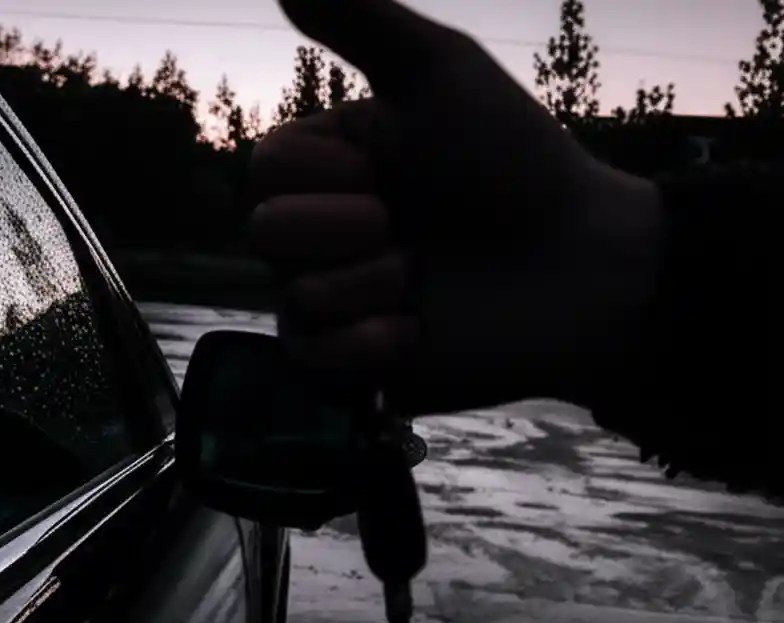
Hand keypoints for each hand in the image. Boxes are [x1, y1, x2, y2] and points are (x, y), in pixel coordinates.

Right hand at [250, 0, 664, 414]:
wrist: (583, 266)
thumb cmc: (517, 164)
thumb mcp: (439, 73)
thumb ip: (360, 21)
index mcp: (335, 167)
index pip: (263, 170)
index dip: (320, 175)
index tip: (386, 167)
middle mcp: (327, 233)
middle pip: (264, 233)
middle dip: (342, 229)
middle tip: (406, 228)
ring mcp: (341, 301)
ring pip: (293, 298)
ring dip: (370, 285)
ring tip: (425, 280)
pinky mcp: (359, 363)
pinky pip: (311, 359)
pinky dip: (366, 346)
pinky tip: (417, 331)